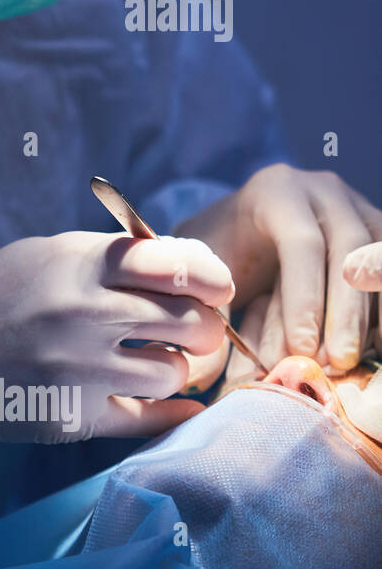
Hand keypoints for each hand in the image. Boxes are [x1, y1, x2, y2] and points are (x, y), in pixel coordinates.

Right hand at [0, 231, 231, 443]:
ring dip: (172, 368)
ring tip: (150, 362)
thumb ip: (114, 258)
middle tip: (190, 330)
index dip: (212, 276)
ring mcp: (78, 370)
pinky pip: (148, 418)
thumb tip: (195, 268)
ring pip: (174, 374)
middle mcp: (82, 315)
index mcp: (78, 265)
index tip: (216, 288)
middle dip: (202, 326)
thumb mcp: (47, 255)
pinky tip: (174, 404)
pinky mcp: (71, 416)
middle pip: (191, 323)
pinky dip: (169, 412)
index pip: (177, 264)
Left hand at [175, 164, 381, 373]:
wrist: (240, 224)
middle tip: (335, 363)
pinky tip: (371, 347)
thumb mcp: (205, 272)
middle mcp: (324, 192)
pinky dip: (380, 310)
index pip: (300, 243)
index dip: (304, 298)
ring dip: (366, 316)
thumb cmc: (219, 252)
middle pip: (346, 252)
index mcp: (276, 192)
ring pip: (374, 263)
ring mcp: (357, 208)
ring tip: (351, 361)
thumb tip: (205, 376)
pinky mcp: (376, 231)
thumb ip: (207, 311)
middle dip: (343, 314)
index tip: (301, 348)